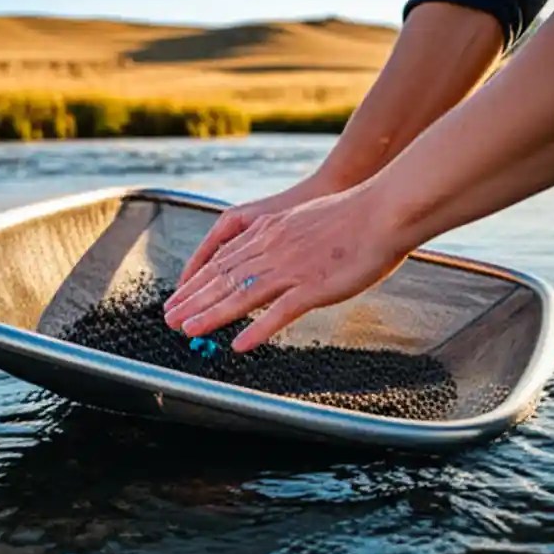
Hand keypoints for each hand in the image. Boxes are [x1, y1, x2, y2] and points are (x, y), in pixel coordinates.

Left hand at [163, 184, 409, 352]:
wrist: (384, 209)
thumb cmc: (354, 216)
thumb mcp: (304, 221)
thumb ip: (284, 238)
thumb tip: (273, 253)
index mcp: (270, 231)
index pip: (222, 259)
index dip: (196, 281)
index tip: (178, 296)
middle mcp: (273, 248)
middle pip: (223, 278)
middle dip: (192, 300)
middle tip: (169, 318)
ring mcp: (292, 268)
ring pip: (241, 294)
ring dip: (211, 315)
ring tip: (187, 330)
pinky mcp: (314, 286)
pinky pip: (280, 312)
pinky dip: (258, 329)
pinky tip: (239, 344)